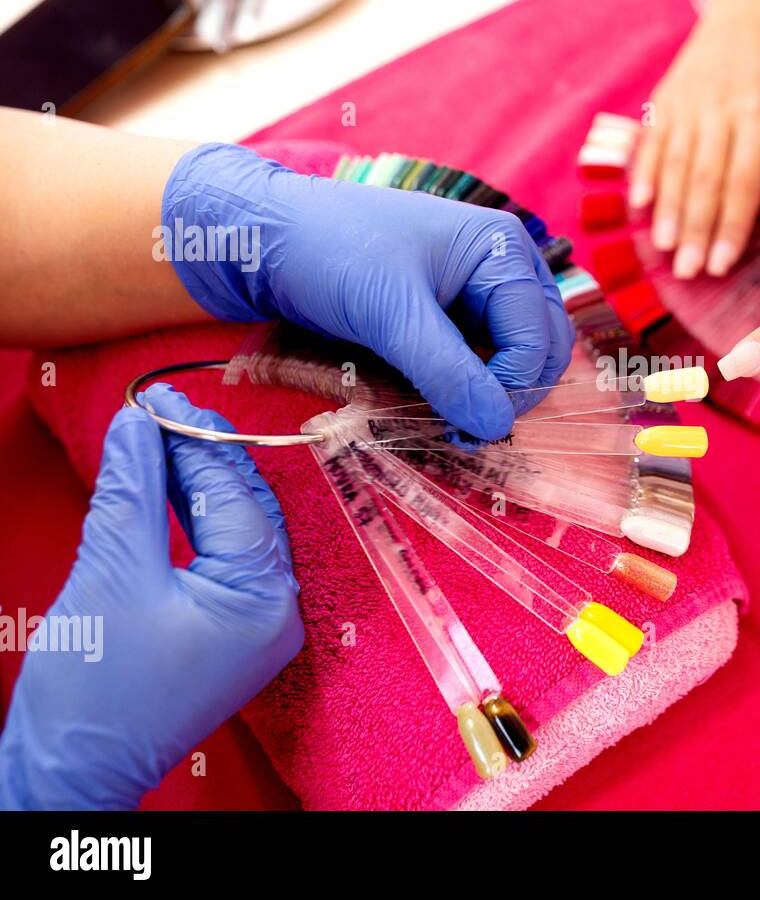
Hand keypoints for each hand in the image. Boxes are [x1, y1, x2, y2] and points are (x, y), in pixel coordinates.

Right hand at [0, 386, 302, 809]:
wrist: (69, 773)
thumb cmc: (94, 692)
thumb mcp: (112, 573)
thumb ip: (133, 492)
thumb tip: (140, 424)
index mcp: (265, 602)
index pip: (237, 498)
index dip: (198, 442)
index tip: (160, 401)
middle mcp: (276, 613)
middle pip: (245, 509)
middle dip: (202, 457)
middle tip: (158, 411)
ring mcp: (255, 624)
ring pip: (234, 530)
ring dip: (196, 483)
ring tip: (157, 436)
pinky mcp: (228, 631)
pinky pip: (220, 558)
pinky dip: (192, 520)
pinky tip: (166, 485)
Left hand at [161, 143, 574, 438]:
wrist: (267, 239)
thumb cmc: (329, 253)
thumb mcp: (390, 315)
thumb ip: (447, 371)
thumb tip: (497, 426)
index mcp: (501, 249)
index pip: (537, 338)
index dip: (512, 389)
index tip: (466, 429)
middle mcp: (502, 266)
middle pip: (543, 348)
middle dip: (514, 393)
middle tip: (464, 430)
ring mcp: (479, 289)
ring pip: (518, 357)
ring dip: (493, 393)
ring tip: (450, 419)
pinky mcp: (452, 312)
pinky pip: (484, 356)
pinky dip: (470, 384)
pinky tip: (437, 401)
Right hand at [631, 0, 759, 278]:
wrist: (748, 16)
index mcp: (759, 116)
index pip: (743, 182)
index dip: (731, 227)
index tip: (723, 264)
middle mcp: (720, 111)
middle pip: (705, 180)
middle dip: (696, 230)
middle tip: (689, 271)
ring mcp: (688, 105)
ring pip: (674, 166)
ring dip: (667, 210)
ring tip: (665, 249)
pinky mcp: (665, 100)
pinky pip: (651, 142)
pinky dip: (643, 173)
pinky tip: (639, 205)